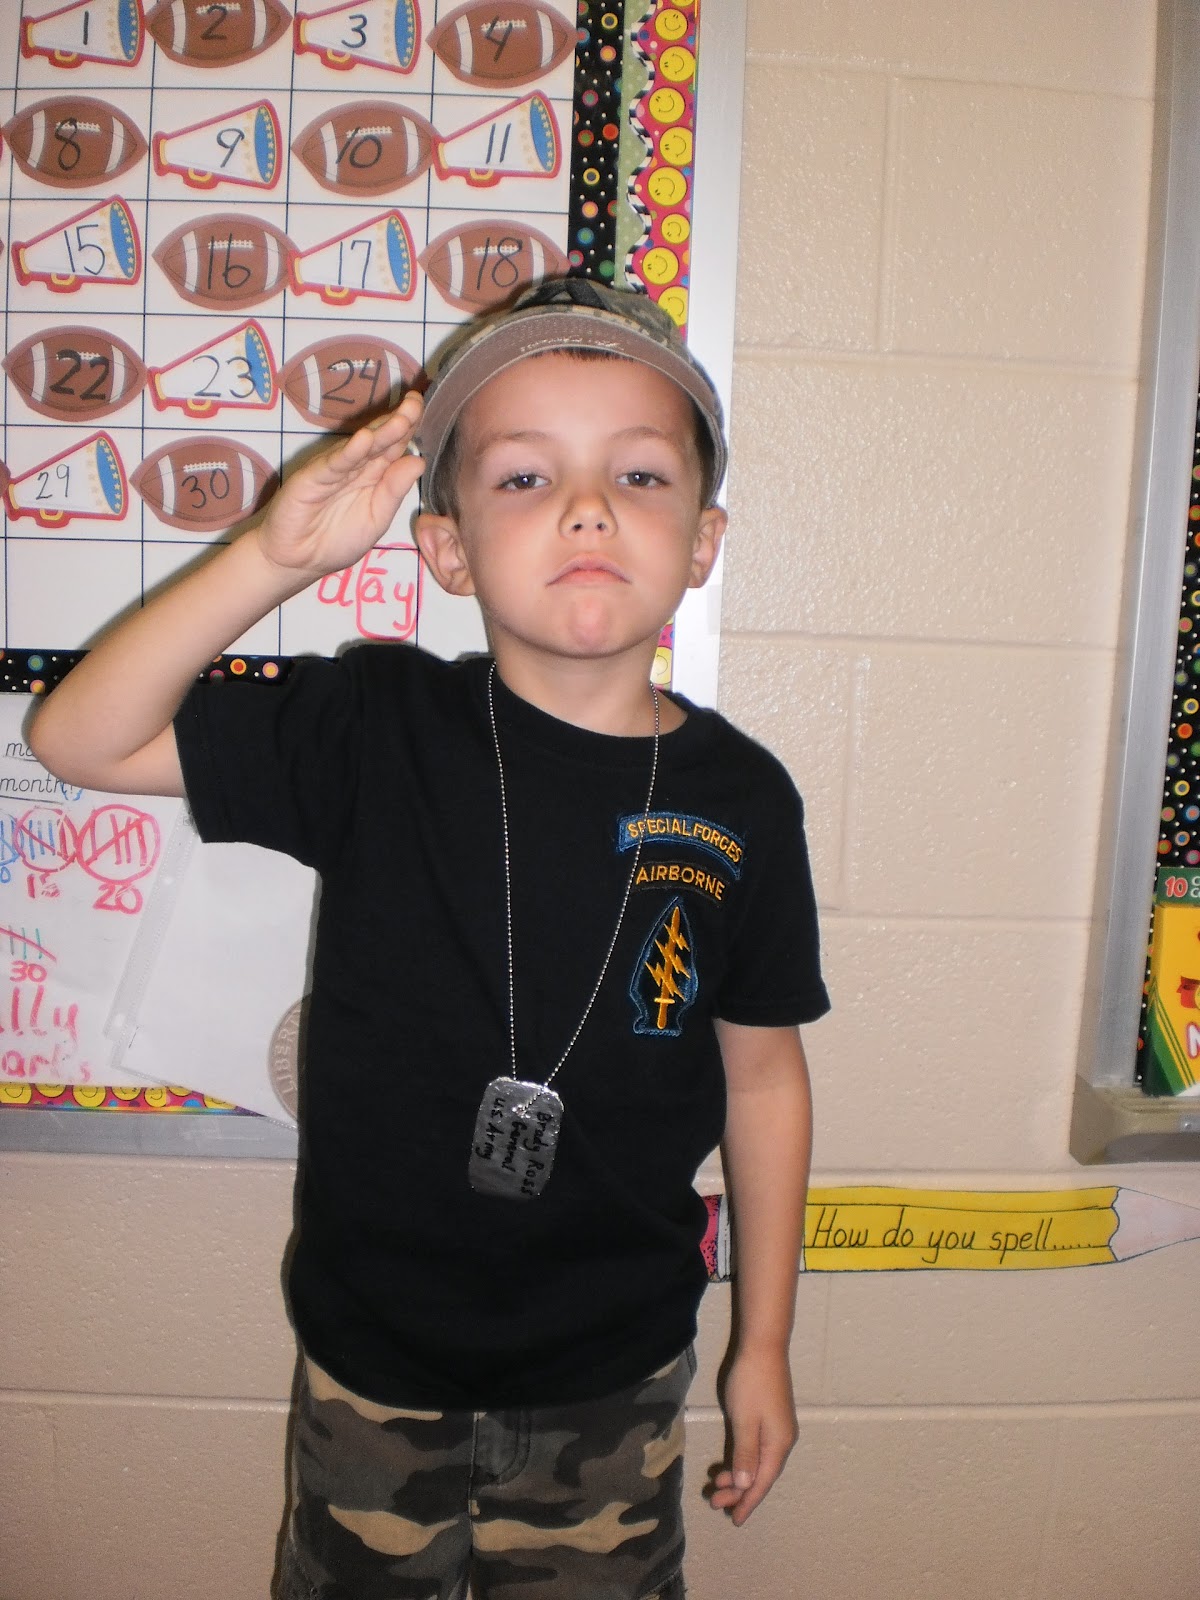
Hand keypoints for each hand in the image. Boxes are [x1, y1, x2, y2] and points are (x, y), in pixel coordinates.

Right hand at [255, 388, 425, 580]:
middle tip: (416, 401)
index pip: (395, 448)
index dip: (409, 429)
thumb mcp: (376, 518)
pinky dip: (349, 452)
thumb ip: (394, 491)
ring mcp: (334, 470)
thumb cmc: (337, 541)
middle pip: (381, 440)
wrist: (298, 561)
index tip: (424, 409)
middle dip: (399, 421)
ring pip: (362, 448)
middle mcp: (356, 467)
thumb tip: (419, 461)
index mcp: (374, 475)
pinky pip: (335, 464)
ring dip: (381, 432)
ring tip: (401, 417)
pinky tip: (364, 440)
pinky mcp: (312, 478)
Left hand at [709, 1347, 797, 1525]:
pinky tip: (731, 1463)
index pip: (762, 1481)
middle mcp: (782, 1440)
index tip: (734, 1519)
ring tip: (717, 1485)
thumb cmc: (751, 1383)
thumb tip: (745, 1484)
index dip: (748, 1501)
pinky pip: (758, 1449)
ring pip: (758, 1461)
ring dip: (739, 1475)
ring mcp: (778, 1428)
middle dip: (738, 1491)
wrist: (764, 1346)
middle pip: (761, 1474)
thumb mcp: (744, 1421)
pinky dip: (744, 1459)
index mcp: (778, 1444)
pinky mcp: (771, 1417)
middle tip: (714, 1502)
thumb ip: (745, 1454)